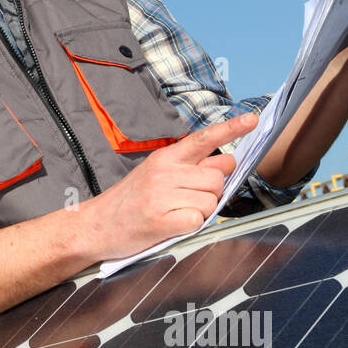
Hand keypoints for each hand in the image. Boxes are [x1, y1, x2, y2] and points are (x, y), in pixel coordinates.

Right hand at [75, 112, 258, 262]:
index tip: (253, 120)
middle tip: (188, 200)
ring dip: (201, 212)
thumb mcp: (156, 175)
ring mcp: (161, 196)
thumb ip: (191, 168)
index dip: (230, 129)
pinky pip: (198, 221)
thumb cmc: (129, 202)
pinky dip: (191, 227)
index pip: (203, 139)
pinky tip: (172, 225)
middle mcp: (164, 172)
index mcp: (164, 157)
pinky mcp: (161, 221)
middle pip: (217, 178)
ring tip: (176, 214)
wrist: (94, 225)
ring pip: (211, 201)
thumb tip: (226, 163)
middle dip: (211, 192)